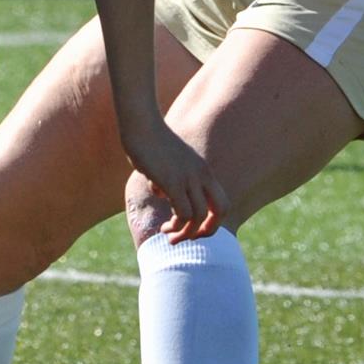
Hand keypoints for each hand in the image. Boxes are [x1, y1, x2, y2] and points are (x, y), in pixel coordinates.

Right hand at [119, 115, 226, 241]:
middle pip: (221, 211)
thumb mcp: (167, 162)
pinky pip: (183, 213)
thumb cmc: (149, 142)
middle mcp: (201, 175)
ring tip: (168, 234)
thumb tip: (162, 192)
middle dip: (207, 231)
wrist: (141, 125)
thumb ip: (171, 177)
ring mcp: (188, 178)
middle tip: (188, 238)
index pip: (222, 203)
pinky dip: (176, 226)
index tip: (191, 228)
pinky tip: (164, 227)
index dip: (211, 222)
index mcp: (203, 172)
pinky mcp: (173, 181)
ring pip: (199, 217)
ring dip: (185, 233)